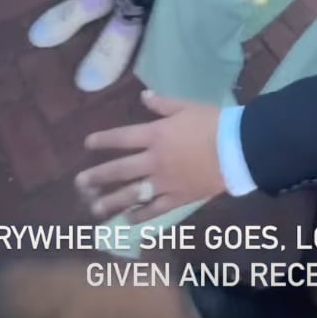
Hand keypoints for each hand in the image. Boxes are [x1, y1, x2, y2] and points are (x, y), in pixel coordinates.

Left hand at [75, 91, 224, 222]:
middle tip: (79, 183)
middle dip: (97, 176)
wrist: (237, 149)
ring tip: (94, 208)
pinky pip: (155, 209)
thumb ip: (162, 103)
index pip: (122, 138)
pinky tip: (128, 220)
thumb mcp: (186, 106)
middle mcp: (154, 160)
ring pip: (132, 194)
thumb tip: (144, 97)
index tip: (87, 144)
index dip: (103, 140)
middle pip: (120, 170)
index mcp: (155, 135)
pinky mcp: (178, 198)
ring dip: (111, 201)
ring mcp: (164, 182)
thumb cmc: (212, 123)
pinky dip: (140, 215)